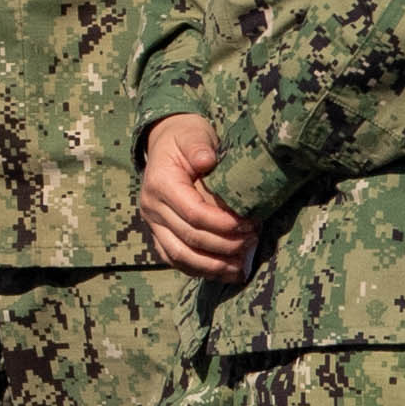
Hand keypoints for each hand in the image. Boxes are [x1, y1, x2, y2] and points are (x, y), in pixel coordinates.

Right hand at [138, 113, 255, 280]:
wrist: (167, 143)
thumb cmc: (185, 138)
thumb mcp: (193, 133)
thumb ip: (199, 146)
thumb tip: (207, 161)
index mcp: (160, 183)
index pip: (194, 214)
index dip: (223, 225)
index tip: (250, 225)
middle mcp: (151, 207)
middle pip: (189, 238)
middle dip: (225, 245)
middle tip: (252, 241)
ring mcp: (153, 223)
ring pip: (179, 255)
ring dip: (212, 265)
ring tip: (240, 266)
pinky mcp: (159, 234)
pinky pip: (175, 259)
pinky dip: (200, 269)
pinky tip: (225, 272)